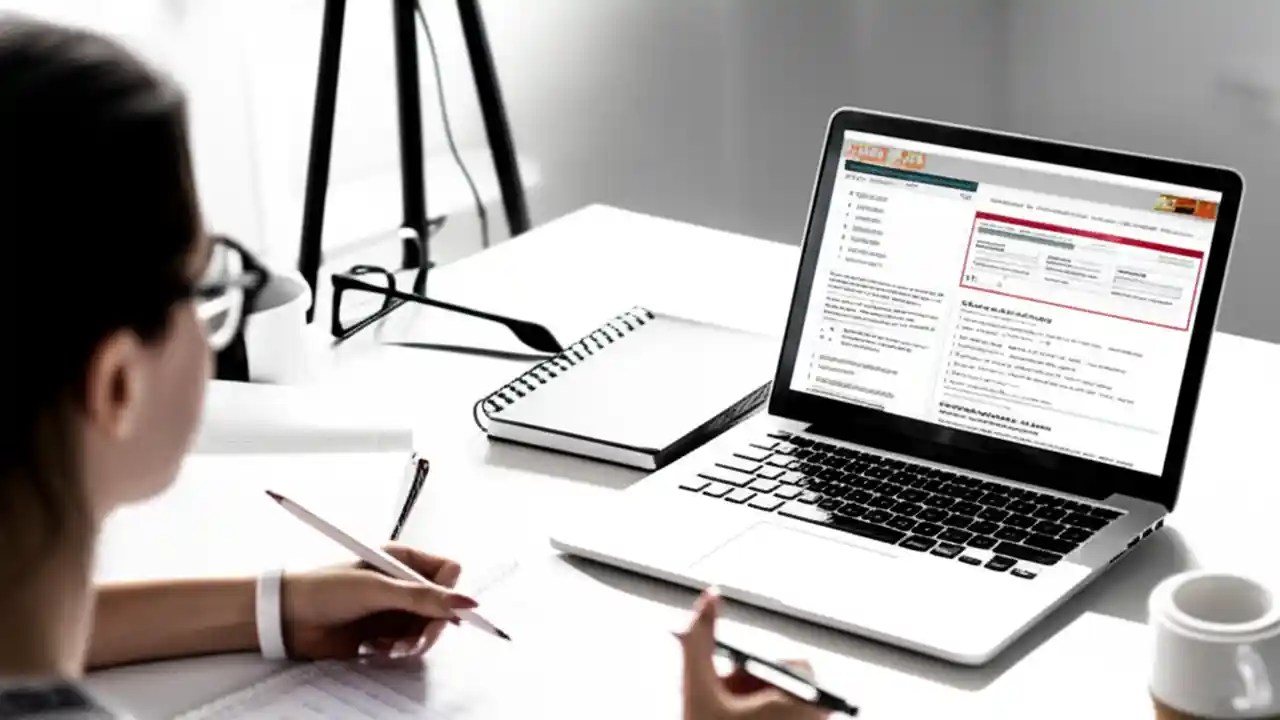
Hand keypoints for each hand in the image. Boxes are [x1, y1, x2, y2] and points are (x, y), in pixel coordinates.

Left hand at [280, 543, 475, 660]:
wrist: (286, 618)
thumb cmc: (325, 589)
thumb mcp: (376, 590)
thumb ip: (422, 598)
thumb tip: (466, 602)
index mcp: (403, 560)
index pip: (448, 572)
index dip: (450, 592)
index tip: (445, 613)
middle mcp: (402, 583)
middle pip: (440, 606)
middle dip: (430, 627)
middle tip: (414, 644)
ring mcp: (393, 608)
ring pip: (425, 629)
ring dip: (411, 643)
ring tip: (388, 649)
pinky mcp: (382, 632)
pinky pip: (406, 644)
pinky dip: (395, 651)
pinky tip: (374, 649)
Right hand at [679, 589, 828, 719]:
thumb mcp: (697, 691)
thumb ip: (699, 639)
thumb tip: (710, 595)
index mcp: (798, 704)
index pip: (798, 665)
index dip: (762, 670)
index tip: (736, 688)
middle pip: (794, 687)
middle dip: (759, 689)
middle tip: (729, 708)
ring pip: (792, 707)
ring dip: (761, 708)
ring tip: (729, 719)